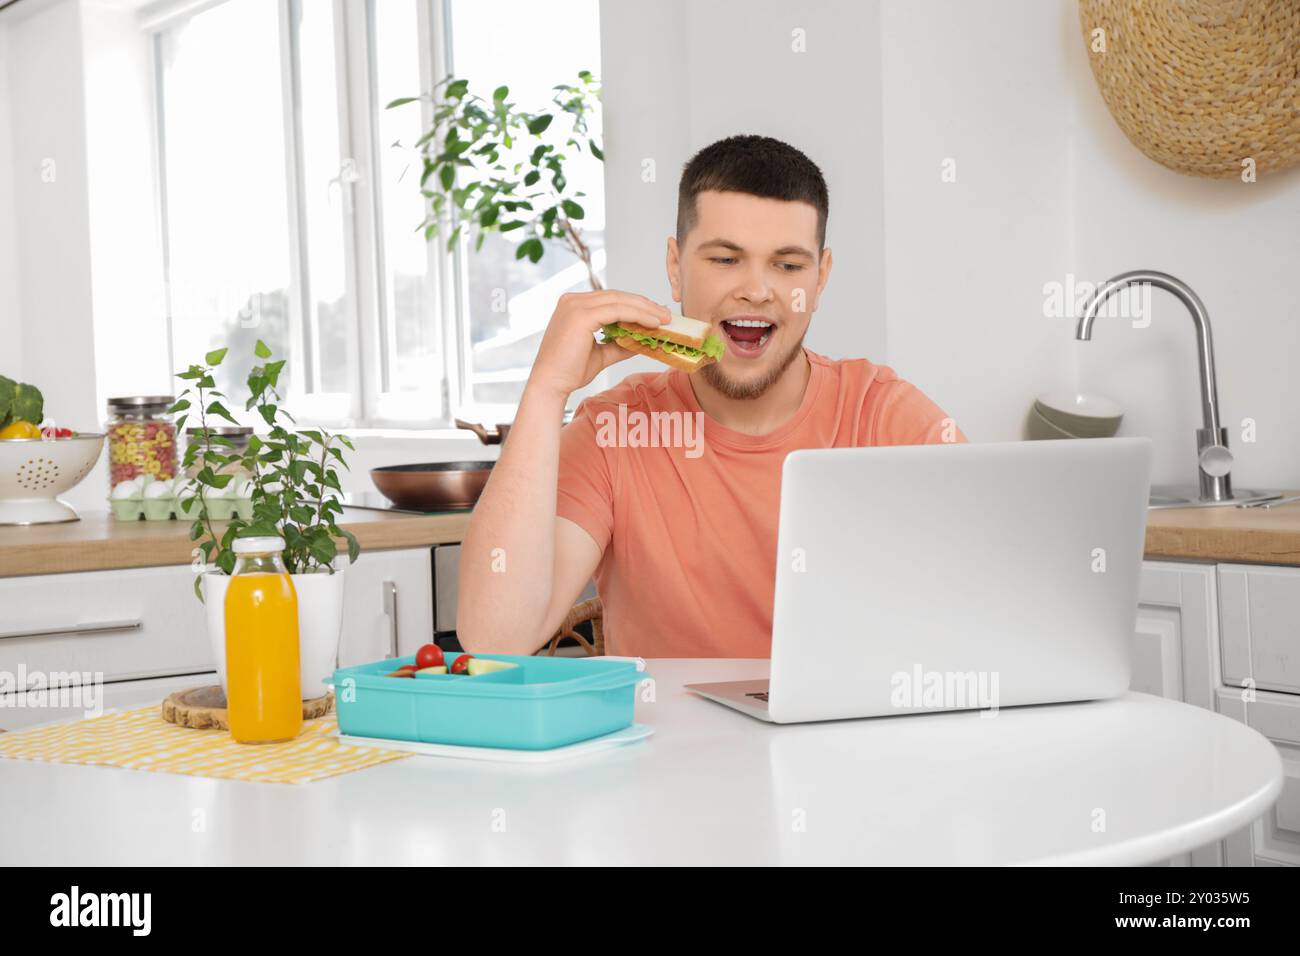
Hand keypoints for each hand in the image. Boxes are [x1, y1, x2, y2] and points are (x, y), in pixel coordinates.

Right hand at [528, 290, 670, 398]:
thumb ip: (620, 344)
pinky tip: (653, 324)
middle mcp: (573, 300)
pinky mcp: (581, 315)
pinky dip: (638, 316)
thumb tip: (643, 340)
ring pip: (620, 301)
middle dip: (644, 305)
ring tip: (664, 319)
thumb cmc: (569, 371)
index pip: (610, 299)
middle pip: (617, 296)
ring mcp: (576, 305)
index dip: (635, 305)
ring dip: (645, 310)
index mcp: (574, 305)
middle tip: (666, 315)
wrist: (551, 384)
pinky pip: (617, 311)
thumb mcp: (601, 354)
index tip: (655, 313)